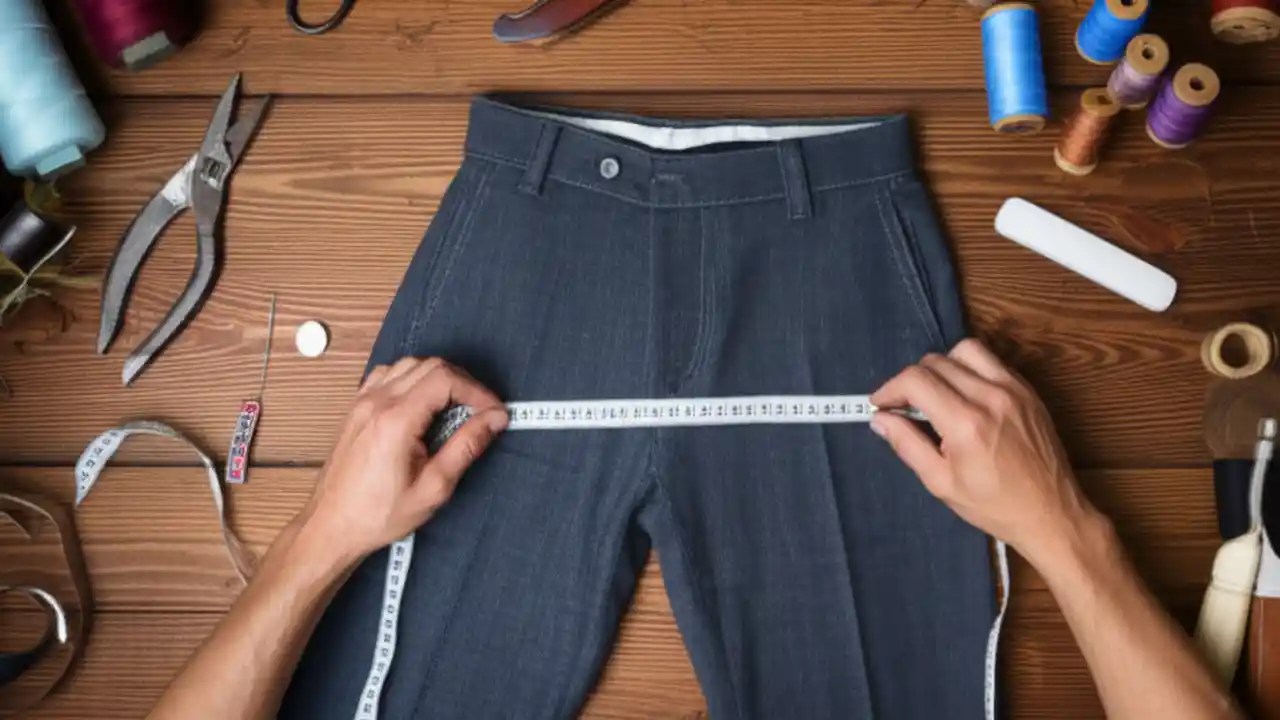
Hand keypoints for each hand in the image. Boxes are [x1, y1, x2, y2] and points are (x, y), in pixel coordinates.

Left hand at [299, 358, 508, 561]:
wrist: (331, 526)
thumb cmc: (380, 515)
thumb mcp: (433, 488)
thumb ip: (466, 447)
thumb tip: (495, 418)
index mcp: (396, 421)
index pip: (445, 380)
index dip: (477, 391)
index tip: (495, 413)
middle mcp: (377, 402)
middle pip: (430, 366)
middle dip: (463, 383)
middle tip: (480, 411)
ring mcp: (362, 401)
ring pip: (410, 365)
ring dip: (439, 378)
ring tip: (455, 408)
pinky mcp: (356, 407)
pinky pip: (388, 374)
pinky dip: (412, 379)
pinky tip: (421, 403)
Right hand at [870, 339, 1099, 566]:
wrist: (1051, 512)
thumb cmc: (993, 505)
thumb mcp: (941, 483)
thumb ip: (907, 444)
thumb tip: (880, 418)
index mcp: (966, 423)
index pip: (916, 380)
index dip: (890, 389)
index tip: (881, 405)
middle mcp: (990, 396)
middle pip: (936, 362)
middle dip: (911, 381)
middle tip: (906, 407)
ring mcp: (1014, 389)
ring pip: (964, 351)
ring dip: (941, 367)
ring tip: (937, 394)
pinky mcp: (1028, 390)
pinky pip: (991, 361)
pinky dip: (969, 370)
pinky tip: (966, 396)